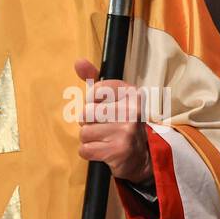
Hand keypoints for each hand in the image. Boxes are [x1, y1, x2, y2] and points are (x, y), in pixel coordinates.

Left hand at [73, 58, 152, 185]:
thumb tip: (78, 62)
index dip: (92, 101)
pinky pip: (85, 149)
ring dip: (89, 139)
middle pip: (86, 113)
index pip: (94, 90)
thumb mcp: (112, 98)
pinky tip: (103, 150)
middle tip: (104, 126)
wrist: (141, 156)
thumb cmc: (121, 123)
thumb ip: (94, 78)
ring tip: (104, 139)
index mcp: (131, 94)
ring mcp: (125, 132)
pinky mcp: (117, 151)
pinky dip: (89, 152)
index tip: (103, 107)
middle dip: (88, 122)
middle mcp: (131, 111)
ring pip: (84, 132)